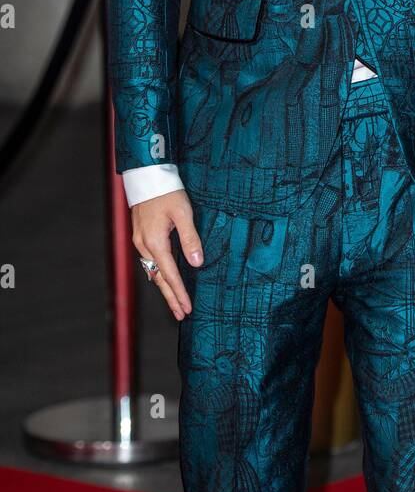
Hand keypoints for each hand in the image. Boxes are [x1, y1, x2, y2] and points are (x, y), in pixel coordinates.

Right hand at [131, 189, 202, 320]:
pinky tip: (164, 278)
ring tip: (174, 302)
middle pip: (158, 278)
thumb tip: (196, 262)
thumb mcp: (183, 213)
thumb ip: (190, 238)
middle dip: (170, 297)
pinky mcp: (140, 236)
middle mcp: (144, 245)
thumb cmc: (167, 192)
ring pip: (153, 271)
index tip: (186, 308)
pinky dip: (158, 274)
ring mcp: (140, 241)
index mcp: (155, 242)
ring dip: (164, 287)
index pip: (170, 274)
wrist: (146, 177)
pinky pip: (149, 262)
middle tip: (180, 314)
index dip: (179, 293)